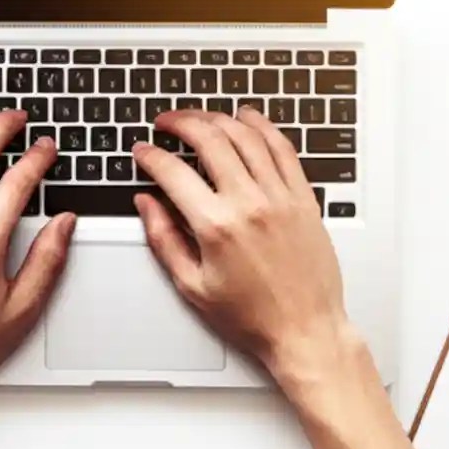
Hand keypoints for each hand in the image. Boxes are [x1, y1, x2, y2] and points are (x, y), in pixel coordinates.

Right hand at [132, 108, 355, 386]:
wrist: (305, 331)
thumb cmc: (252, 317)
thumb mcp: (192, 286)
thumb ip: (163, 239)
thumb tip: (146, 204)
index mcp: (216, 227)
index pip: (173, 172)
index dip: (151, 156)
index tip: (143, 151)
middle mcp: (249, 204)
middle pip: (209, 139)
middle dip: (181, 122)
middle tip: (167, 121)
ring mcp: (280, 197)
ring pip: (246, 136)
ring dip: (218, 118)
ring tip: (200, 117)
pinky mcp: (303, 198)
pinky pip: (283, 149)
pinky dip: (263, 127)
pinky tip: (248, 118)